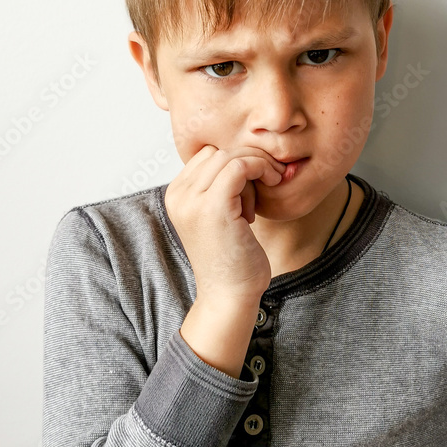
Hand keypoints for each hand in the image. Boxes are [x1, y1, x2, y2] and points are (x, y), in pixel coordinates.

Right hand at [164, 144, 285, 299]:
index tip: (252, 186)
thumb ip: (219, 187)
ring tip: (259, 200)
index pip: (208, 154)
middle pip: (219, 151)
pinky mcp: (213, 206)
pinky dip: (260, 169)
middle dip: (248, 163)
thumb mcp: (218, 216)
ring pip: (231, 156)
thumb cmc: (232, 258)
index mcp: (176, 195)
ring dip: (255, 170)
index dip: (235, 162)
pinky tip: (270, 186)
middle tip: (265, 187)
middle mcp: (178, 195)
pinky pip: (240, 165)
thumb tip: (243, 156)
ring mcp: (192, 200)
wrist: (229, 295)